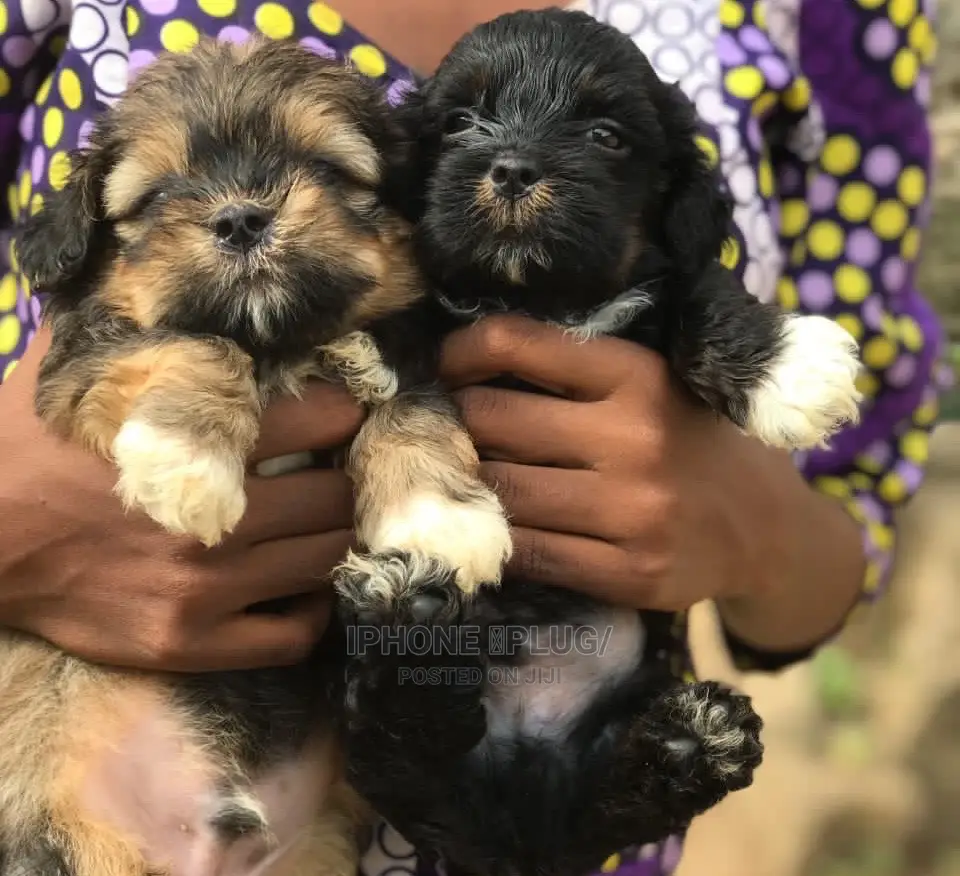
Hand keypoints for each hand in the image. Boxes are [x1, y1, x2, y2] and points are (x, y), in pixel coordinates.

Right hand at [0, 329, 362, 671]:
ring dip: (334, 535)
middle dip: (345, 475)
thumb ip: (143, 328)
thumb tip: (180, 279)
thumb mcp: (79, 373)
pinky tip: (301, 583)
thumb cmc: (26, 449)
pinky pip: (290, 637)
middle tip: (339, 468)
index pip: (321, 419)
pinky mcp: (190, 644)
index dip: (343, 411)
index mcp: (194, 445)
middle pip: (334, 497)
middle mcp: (212, 523)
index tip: (342, 410)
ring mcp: (205, 591)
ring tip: (323, 518)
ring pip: (324, 562)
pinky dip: (310, 609)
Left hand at [440, 316, 862, 637]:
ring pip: (501, 490)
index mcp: (635, 374)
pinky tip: (494, 524)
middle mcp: (633, 438)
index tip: (446, 368)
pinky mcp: (630, 572)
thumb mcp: (650, 382)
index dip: (458, 352)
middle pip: (491, 419)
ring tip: (461, 476)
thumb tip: (466, 364)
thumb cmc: (687, 442)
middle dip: (455, 423)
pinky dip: (498, 537)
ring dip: (468, 483)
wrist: (765, 528)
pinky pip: (528, 552)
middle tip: (445, 429)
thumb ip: (573, 371)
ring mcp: (633, 511)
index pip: (513, 343)